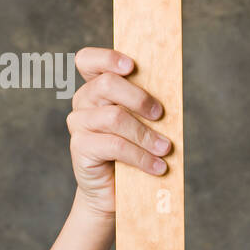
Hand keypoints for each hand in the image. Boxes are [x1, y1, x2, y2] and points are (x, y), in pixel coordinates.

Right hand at [65, 47, 170, 218]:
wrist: (116, 191)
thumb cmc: (135, 150)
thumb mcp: (143, 123)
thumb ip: (148, 107)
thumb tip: (170, 99)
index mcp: (97, 88)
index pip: (88, 60)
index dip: (108, 58)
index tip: (132, 66)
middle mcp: (83, 101)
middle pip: (107, 84)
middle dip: (139, 98)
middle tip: (161, 114)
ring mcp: (79, 123)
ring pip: (114, 117)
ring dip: (146, 134)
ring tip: (166, 149)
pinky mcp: (80, 147)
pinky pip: (115, 145)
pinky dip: (141, 156)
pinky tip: (158, 167)